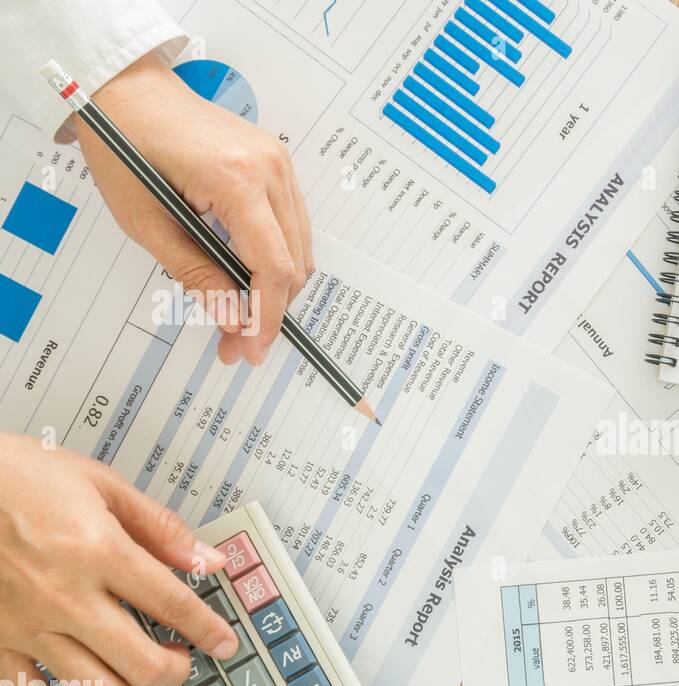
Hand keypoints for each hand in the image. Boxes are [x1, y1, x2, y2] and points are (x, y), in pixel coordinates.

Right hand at [0, 435, 238, 685]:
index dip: (209, 630)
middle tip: (185, 664)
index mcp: (98, 551)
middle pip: (140, 660)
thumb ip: (160, 527)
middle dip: (176, 671)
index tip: (226, 643)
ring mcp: (26, 625)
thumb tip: (208, 559)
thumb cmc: (16, 476)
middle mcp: (64, 595)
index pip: (173, 605)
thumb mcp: (99, 483)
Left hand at [78, 54, 313, 364]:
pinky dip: (277, 259)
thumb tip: (229, 321)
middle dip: (272, 311)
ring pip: (300, 248)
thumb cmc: (125, 146)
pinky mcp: (278, 163)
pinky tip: (249, 278)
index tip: (250, 350)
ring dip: (277, 288)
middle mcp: (271, 169)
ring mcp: (280, 163)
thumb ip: (195, 273)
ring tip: (244, 318)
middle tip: (240, 346)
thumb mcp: (147, 221)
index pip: (272, 266)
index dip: (265, 316)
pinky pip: (292, 226)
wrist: (129, 89)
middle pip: (294, 262)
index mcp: (237, 180)